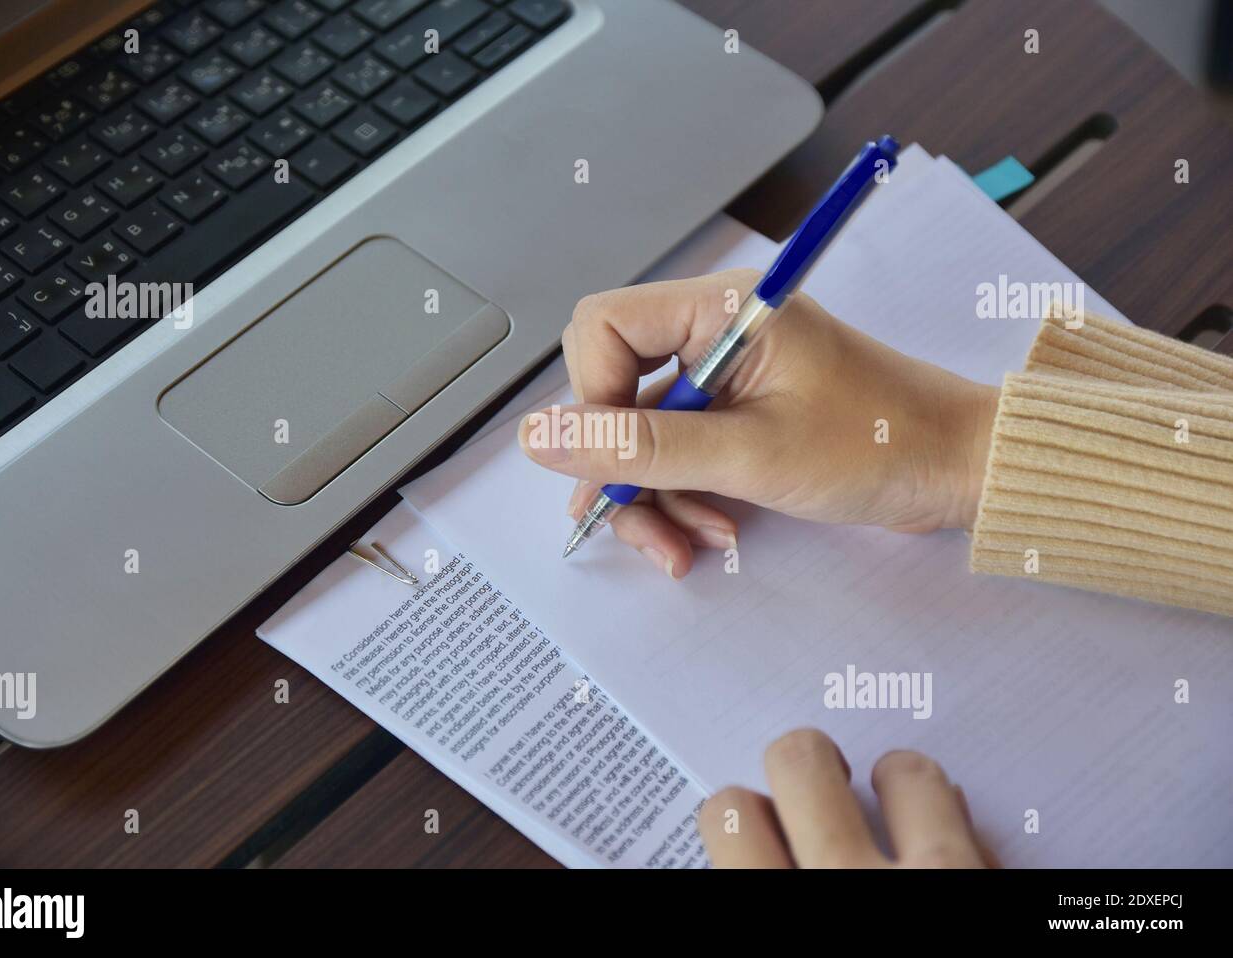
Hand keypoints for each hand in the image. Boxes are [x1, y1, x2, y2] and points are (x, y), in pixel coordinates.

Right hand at [517, 270, 998, 576]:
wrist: (961, 470)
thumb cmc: (882, 445)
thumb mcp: (750, 455)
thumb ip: (641, 447)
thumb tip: (541, 440)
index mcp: (721, 309)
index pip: (601, 327)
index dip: (592, 399)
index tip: (616, 463)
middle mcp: (714, 333)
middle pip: (614, 389)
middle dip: (624, 467)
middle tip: (643, 527)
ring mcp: (725, 377)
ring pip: (642, 434)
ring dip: (654, 495)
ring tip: (688, 545)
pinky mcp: (738, 414)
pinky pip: (679, 453)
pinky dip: (683, 497)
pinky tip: (710, 532)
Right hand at [697, 728, 996, 867]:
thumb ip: (762, 893)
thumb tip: (751, 847)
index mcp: (775, 908)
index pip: (731, 816)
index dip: (743, 817)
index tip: (757, 827)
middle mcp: (849, 883)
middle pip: (802, 761)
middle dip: (805, 765)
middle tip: (816, 784)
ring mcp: (937, 882)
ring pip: (909, 773)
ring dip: (900, 783)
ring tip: (898, 802)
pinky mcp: (1005, 888)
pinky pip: (982, 828)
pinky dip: (964, 829)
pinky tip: (957, 845)